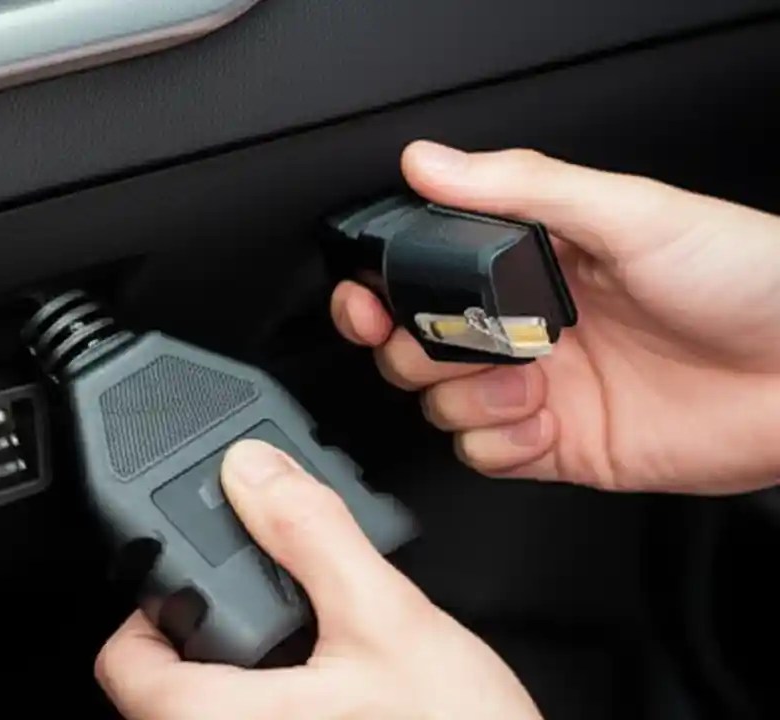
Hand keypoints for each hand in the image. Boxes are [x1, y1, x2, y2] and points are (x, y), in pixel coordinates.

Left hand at [95, 440, 539, 719]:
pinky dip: (277, 698)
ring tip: (310, 643)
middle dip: (208, 634)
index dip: (149, 606)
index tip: (189, 581)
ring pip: (214, 709)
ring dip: (246, 669)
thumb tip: (254, 472)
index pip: (122, 665)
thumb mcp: (388, 621)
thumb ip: (313, 536)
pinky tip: (333, 684)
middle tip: (265, 604)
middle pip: (166, 685)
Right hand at [333, 141, 779, 493]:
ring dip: (468, 401)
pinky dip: (497, 447)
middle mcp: (527, 327)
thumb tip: (430, 161)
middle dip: (414, 352)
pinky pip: (486, 457)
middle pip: (414, 347)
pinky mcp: (561, 446)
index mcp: (533, 265)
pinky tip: (541, 425)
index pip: (427, 277)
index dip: (381, 291)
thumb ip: (521, 188)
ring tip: (529, 384)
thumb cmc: (747, 278)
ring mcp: (542, 389)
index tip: (366, 300)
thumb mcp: (630, 212)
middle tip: (458, 346)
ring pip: (441, 406)